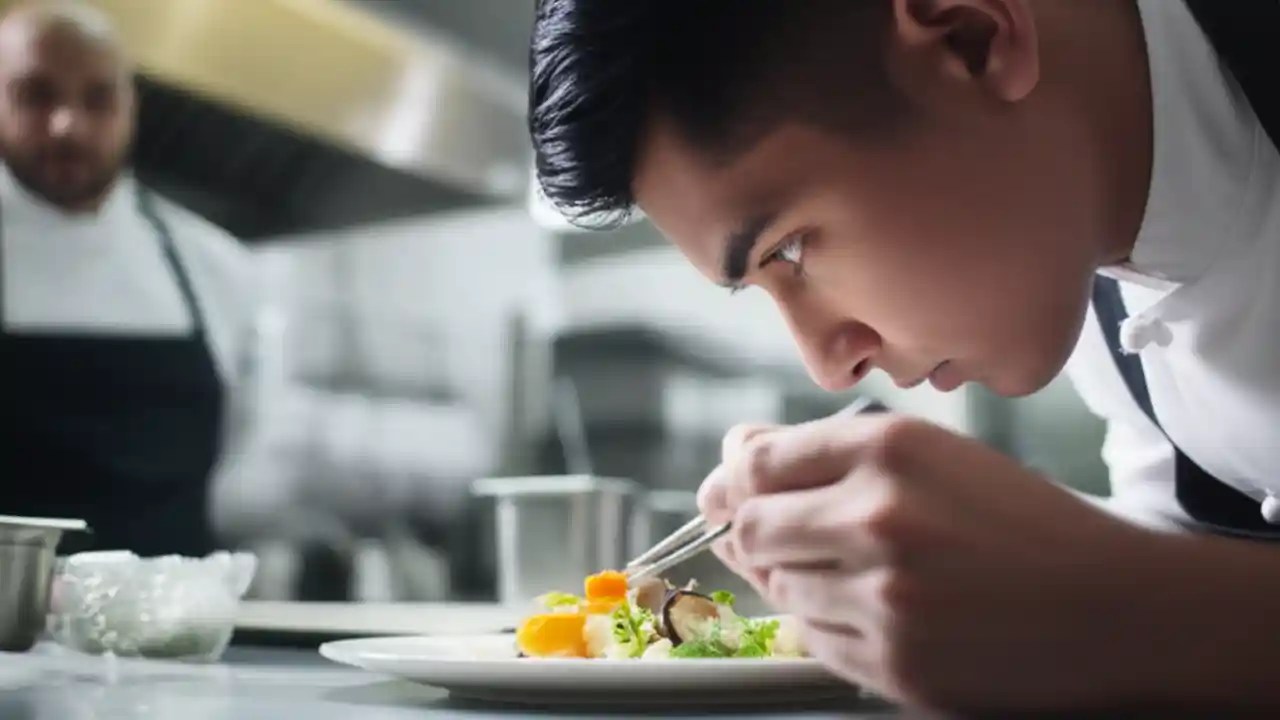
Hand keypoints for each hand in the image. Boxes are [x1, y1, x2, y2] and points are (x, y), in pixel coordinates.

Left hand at [698, 413, 1165, 711]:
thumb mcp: (936, 457)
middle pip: (752, 527)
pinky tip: (879, 611)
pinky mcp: (895, 664)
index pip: (758, 462)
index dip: (736, 476)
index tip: (734, 486)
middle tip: (782, 536)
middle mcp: (878, 517)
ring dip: (798, 580)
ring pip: (779, 588)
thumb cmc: (1025, 525)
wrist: (1115, 610)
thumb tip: (736, 456)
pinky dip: (830, 625)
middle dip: (753, 532)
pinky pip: (816, 641)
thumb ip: (832, 453)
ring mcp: (884, 597)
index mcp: (890, 449)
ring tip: (858, 572)